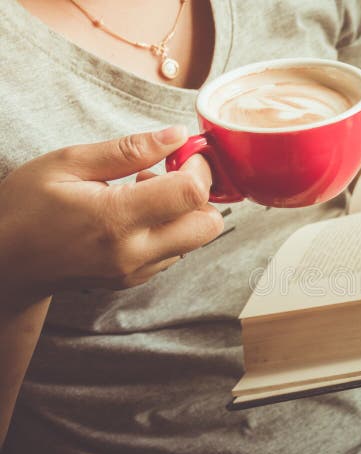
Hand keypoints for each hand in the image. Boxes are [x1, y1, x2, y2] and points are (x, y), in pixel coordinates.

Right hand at [0, 126, 223, 303]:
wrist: (5, 262)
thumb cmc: (26, 206)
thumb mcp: (68, 163)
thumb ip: (128, 150)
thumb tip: (176, 135)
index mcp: (115, 219)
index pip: (191, 195)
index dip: (199, 168)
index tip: (184, 153)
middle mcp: (133, 252)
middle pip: (208, 225)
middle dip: (201, 194)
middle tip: (170, 173)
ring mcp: (136, 271)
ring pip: (195, 240)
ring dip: (182, 213)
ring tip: (140, 193)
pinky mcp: (136, 280)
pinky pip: (174, 252)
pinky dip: (168, 229)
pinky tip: (134, 215)